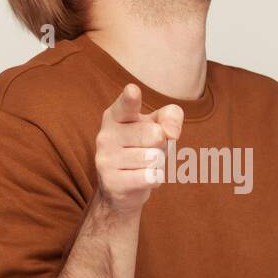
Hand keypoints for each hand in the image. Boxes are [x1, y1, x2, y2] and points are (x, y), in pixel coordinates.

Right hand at [95, 84, 183, 212]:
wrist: (121, 187)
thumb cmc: (143, 147)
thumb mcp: (159, 125)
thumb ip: (170, 116)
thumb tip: (171, 133)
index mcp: (116, 115)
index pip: (126, 105)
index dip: (131, 98)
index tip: (132, 90)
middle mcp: (106, 135)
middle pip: (155, 135)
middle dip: (161, 144)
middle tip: (148, 149)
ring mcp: (106, 159)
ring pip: (153, 158)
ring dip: (157, 164)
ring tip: (143, 165)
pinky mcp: (112, 182)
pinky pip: (150, 177)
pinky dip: (154, 179)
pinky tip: (140, 178)